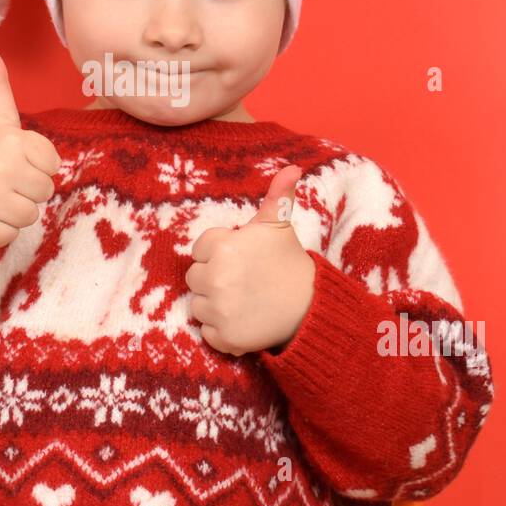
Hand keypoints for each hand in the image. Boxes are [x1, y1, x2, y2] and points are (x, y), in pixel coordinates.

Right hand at [0, 47, 61, 248]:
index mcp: (10, 140)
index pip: (52, 164)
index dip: (35, 165)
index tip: (12, 160)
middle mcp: (2, 167)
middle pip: (44, 191)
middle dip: (26, 189)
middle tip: (0, 181)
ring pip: (31, 215)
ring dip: (14, 211)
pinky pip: (11, 235)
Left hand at [185, 164, 316, 356]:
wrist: (311, 306)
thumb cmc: (288, 261)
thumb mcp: (279, 226)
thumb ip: (277, 196)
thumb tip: (292, 167)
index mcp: (223, 247)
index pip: (199, 250)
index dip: (218, 254)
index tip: (240, 260)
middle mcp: (216, 277)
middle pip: (194, 278)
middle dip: (214, 278)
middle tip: (242, 281)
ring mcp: (219, 310)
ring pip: (198, 305)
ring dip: (215, 305)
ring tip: (243, 300)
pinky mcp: (225, 337)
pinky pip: (207, 333)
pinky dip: (221, 330)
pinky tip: (243, 319)